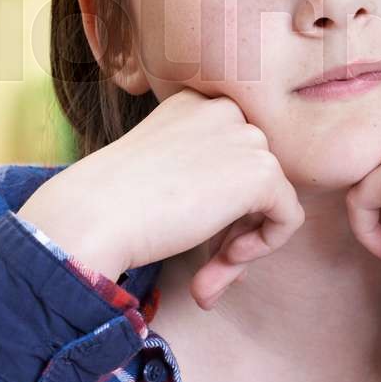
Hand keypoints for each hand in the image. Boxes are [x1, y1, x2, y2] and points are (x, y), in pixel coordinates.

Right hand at [19, 89, 304, 307]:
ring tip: (206, 277)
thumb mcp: (162, 177)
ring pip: (272, 199)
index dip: (219, 205)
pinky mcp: (261, 171)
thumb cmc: (111, 204)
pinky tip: (225, 260)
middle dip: (233, 229)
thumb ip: (204, 184)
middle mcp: (223, 109)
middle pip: (254, 176)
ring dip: (242, 244)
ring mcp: (245, 136)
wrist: (93, 215)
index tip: (193, 238)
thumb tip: (240, 228)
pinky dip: (264, 247)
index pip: (231, 155)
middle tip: (202, 269)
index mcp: (194, 104)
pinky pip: (288, 216)